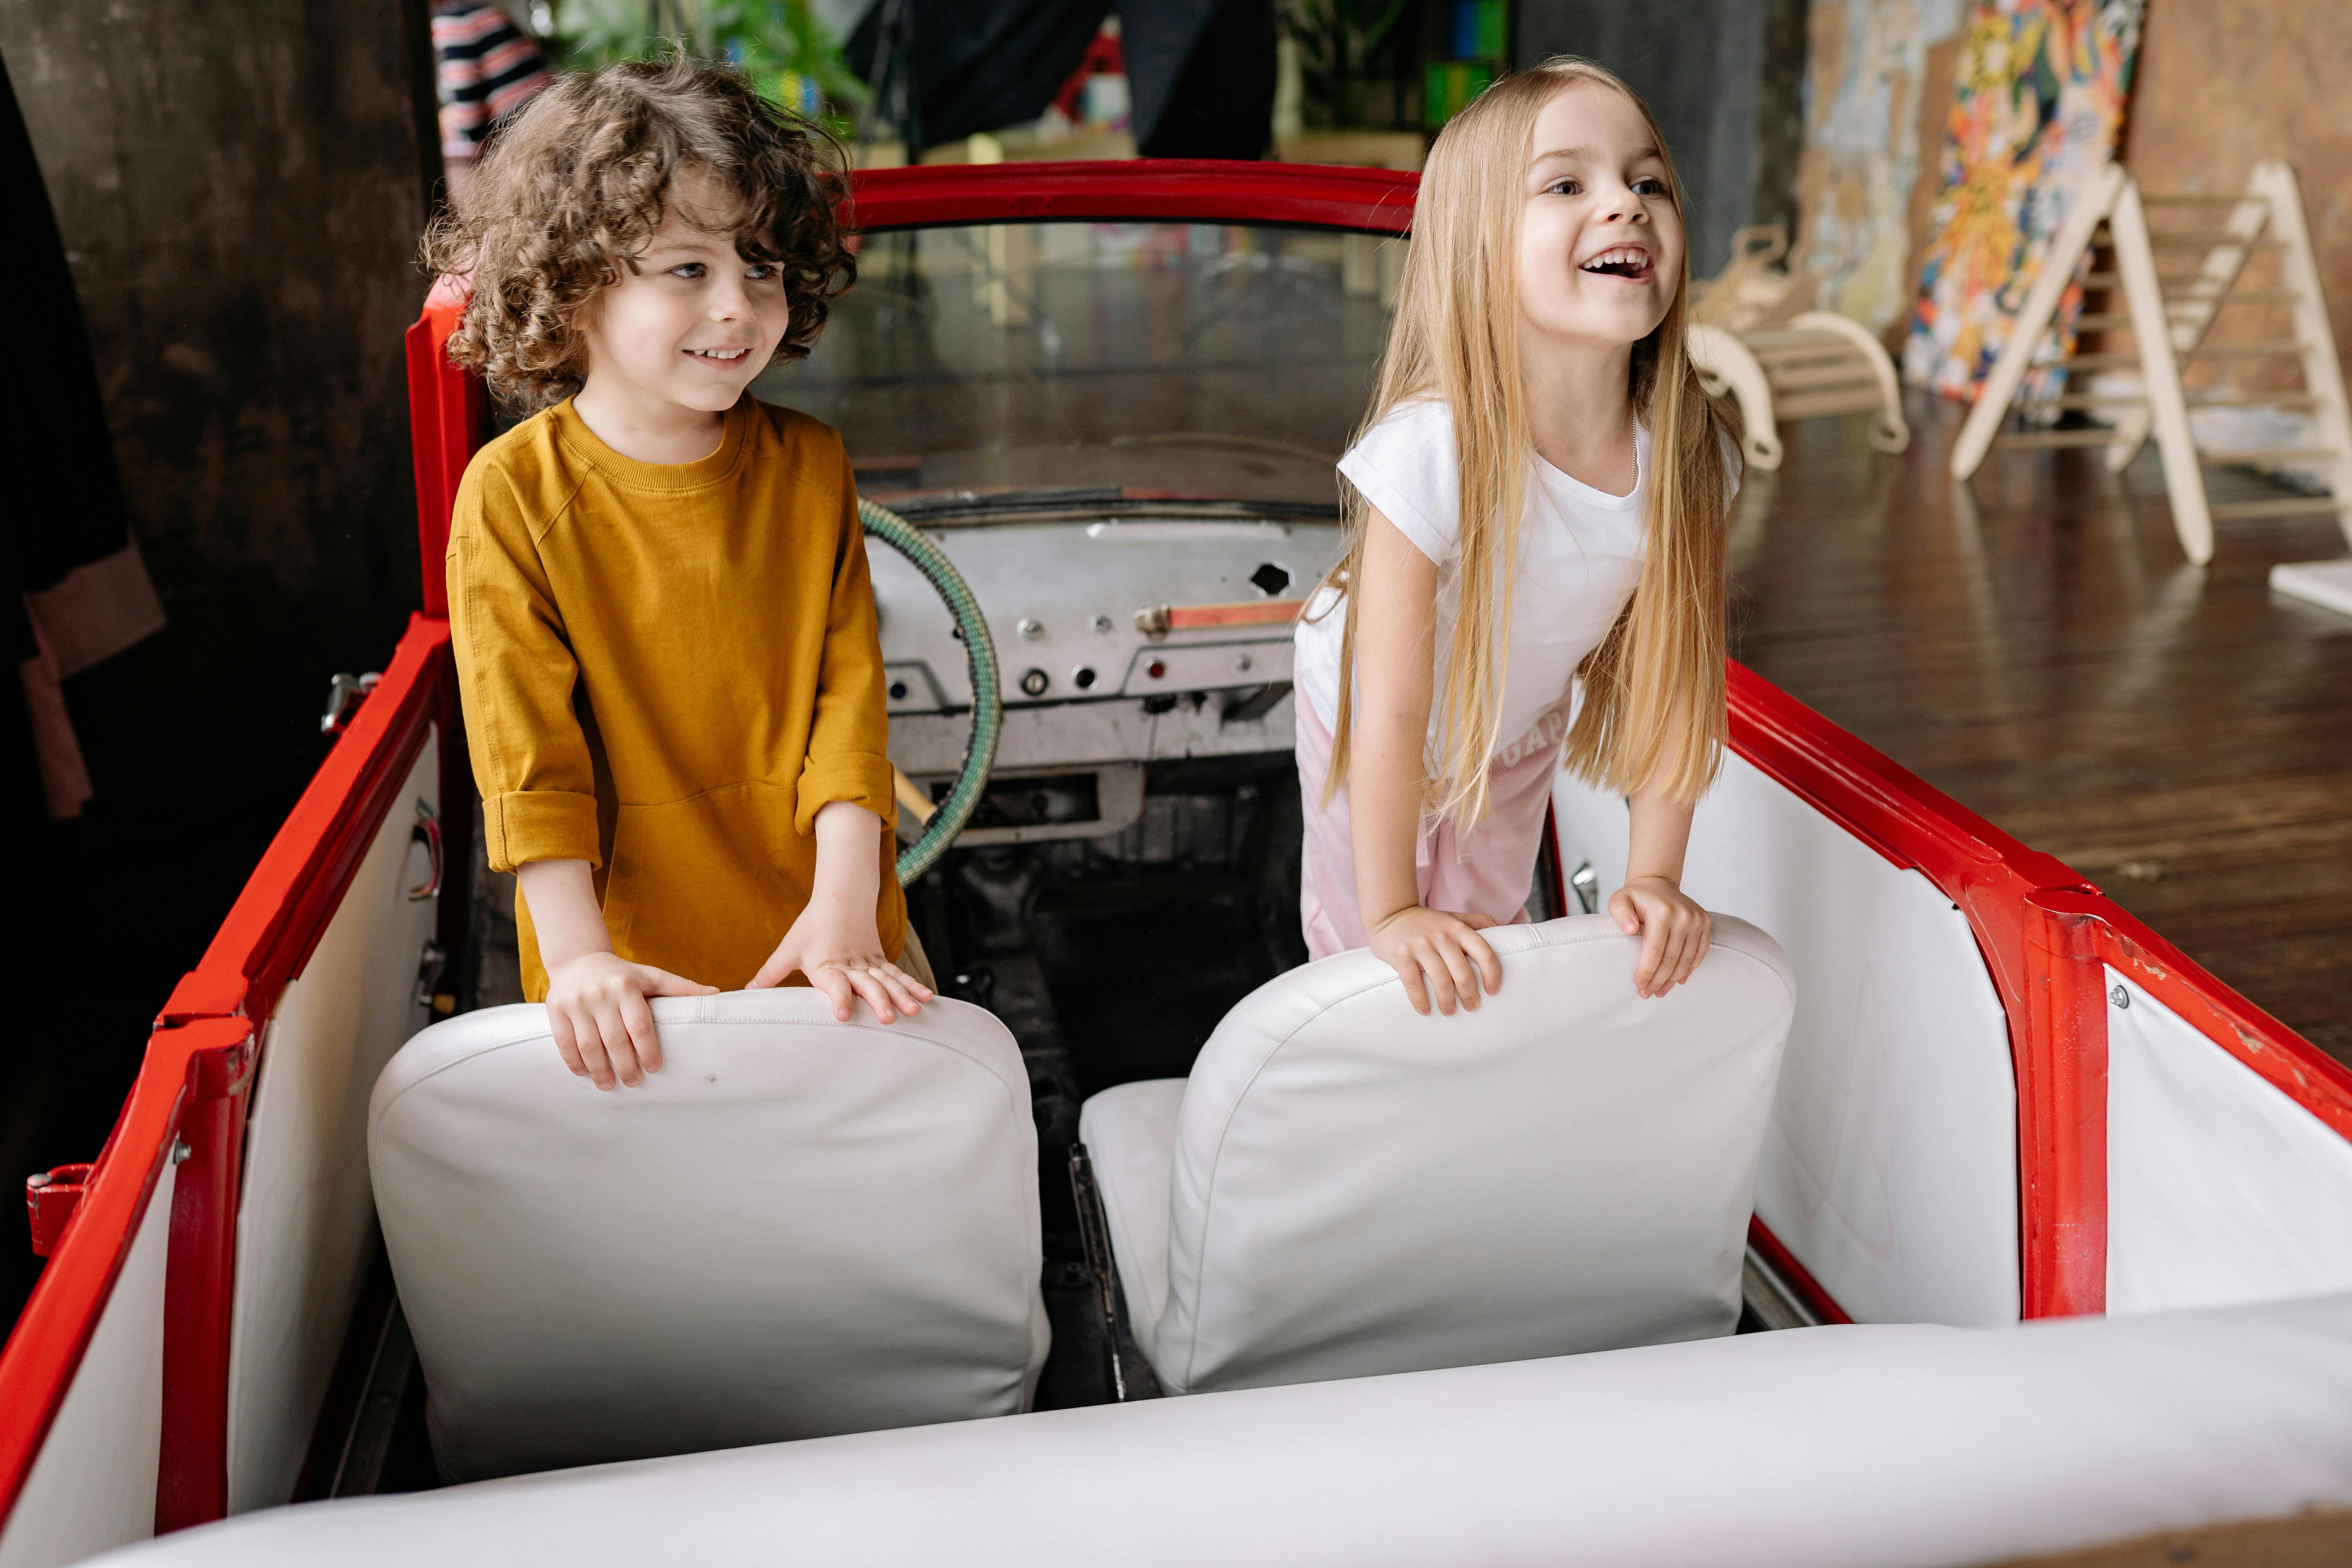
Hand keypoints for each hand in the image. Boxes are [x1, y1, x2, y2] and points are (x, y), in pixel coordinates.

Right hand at [544, 951, 716, 1090]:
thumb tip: (717, 995)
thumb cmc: (621, 974)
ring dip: (599, 1070)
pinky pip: (564, 1042)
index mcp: (626, 986)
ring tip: (609, 1085)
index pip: (639, 1025)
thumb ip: (681, 987)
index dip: (647, 1050)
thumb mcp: (651, 976)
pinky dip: (574, 1061)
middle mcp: (600, 994)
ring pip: (588, 1045)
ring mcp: (575, 1002)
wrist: (578, 959)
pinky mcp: (555, 1009)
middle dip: (625, 1066)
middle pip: (615, 1040)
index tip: (654, 1068)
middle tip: (634, 1082)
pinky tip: (584, 1073)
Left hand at [749, 902, 933, 1023]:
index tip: (844, 1014)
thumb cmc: (812, 927)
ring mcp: (869, 963)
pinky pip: (899, 975)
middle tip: (887, 1019)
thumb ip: (770, 973)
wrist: (841, 899)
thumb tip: (746, 991)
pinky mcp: (880, 961)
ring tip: (913, 1011)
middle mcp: (851, 965)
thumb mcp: (789, 949)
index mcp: (827, 964)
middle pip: (868, 983)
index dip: (839, 998)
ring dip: (902, 995)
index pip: (834, 983)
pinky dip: (913, 985)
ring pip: (888, 980)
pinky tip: (927, 999)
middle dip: (879, 1001)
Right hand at [1368, 905, 1503, 1016]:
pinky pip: (1413, 983)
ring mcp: (1420, 946)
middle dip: (1469, 995)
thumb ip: (1478, 923)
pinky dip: (1420, 1000)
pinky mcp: (1401, 956)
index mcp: (1458, 929)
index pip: (1484, 953)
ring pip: (1441, 981)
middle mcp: (1442, 936)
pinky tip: (1425, 1010)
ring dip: (1447, 1002)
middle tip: (1471, 1007)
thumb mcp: (1454, 917)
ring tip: (1449, 1011)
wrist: (1390, 915)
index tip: (1493, 991)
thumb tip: (1503, 934)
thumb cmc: (1428, 922)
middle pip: (1463, 973)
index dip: (1492, 975)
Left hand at [1608, 875, 1710, 997]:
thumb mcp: (1619, 900)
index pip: (1655, 950)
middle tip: (1648, 993)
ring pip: (1687, 959)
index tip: (1640, 986)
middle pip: (1672, 958)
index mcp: (1663, 911)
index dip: (1648, 971)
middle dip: (1659, 980)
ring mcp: (1697, 920)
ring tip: (1661, 991)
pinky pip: (1700, 953)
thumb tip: (1630, 929)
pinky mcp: (1705, 924)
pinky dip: (1689, 969)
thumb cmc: (1637, 897)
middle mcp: (1684, 916)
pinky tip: (1678, 980)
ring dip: (1674, 979)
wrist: (1658, 884)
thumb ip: (1620, 913)